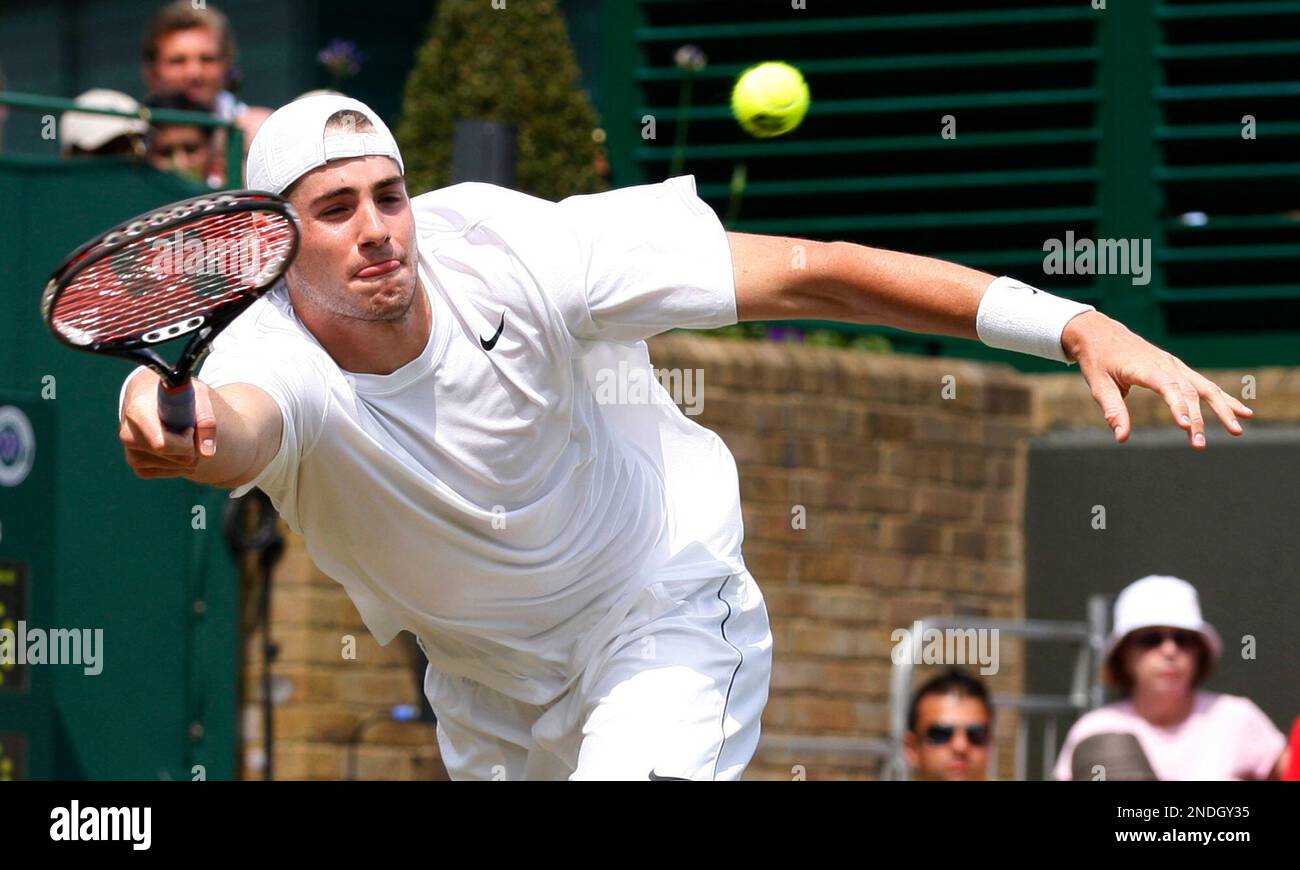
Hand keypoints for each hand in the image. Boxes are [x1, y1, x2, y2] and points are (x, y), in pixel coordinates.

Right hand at [119, 370, 217, 477]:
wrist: (152, 397)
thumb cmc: (176, 394)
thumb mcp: (196, 395)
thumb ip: (206, 419)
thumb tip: (207, 453)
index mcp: (137, 413)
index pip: (163, 445)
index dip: (186, 441)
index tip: (190, 427)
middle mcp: (128, 435)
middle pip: (174, 458)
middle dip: (193, 449)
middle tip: (190, 431)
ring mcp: (130, 452)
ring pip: (175, 468)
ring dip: (189, 456)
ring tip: (182, 436)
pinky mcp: (136, 464)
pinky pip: (169, 473)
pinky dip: (181, 463)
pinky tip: (176, 446)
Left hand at [1062, 311, 1251, 448]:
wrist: (1100, 332)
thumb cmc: (1098, 359)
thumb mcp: (1099, 385)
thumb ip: (1112, 410)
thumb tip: (1122, 438)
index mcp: (1147, 367)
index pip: (1169, 388)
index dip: (1178, 407)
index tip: (1185, 426)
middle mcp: (1167, 364)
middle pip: (1190, 392)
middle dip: (1199, 419)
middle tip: (1199, 445)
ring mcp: (1175, 365)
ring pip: (1205, 387)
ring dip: (1223, 408)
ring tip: (1238, 429)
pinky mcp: (1178, 368)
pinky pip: (1204, 384)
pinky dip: (1223, 398)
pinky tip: (1242, 412)